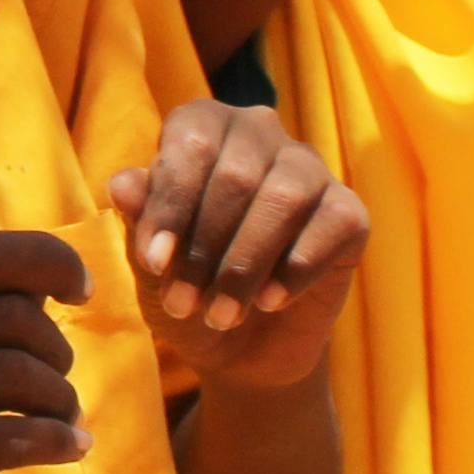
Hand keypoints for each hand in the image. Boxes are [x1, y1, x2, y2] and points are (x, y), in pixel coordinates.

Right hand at [0, 229, 91, 473]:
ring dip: (62, 401)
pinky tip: (74, 449)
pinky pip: (2, 439)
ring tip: (66, 422)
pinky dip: (55, 441)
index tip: (83, 292)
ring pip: (13, 375)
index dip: (51, 262)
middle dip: (58, 354)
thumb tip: (64, 272)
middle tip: (60, 392)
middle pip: (12, 317)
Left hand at [109, 102, 369, 392]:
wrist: (239, 346)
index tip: (155, 263)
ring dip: (246, 266)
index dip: (170, 204)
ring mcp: (310, 169)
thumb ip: (139, 222)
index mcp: (204, 127)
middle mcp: (260, 133)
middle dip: (204, 248)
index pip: (191, 142)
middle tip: (184, 304)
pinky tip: (269, 301)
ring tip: (222, 314)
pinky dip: (294, 271)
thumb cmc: (186, 287)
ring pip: (284, 199)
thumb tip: (124, 185)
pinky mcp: (349, 212)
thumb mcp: (151, 264)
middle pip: (236, 174)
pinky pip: (329, 228)